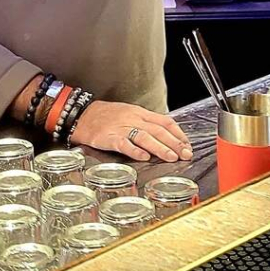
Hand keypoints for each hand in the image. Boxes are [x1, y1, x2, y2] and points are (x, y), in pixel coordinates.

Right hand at [69, 100, 193, 162]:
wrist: (82, 115)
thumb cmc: (106, 116)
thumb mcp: (129, 114)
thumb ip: (146, 124)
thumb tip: (165, 137)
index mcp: (140, 113)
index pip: (165, 121)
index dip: (178, 134)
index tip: (187, 145)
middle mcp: (133, 118)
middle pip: (158, 130)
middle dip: (174, 143)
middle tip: (185, 154)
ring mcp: (121, 127)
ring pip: (145, 136)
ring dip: (160, 148)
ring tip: (171, 157)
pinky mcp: (108, 137)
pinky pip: (124, 143)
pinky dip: (135, 150)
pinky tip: (144, 157)